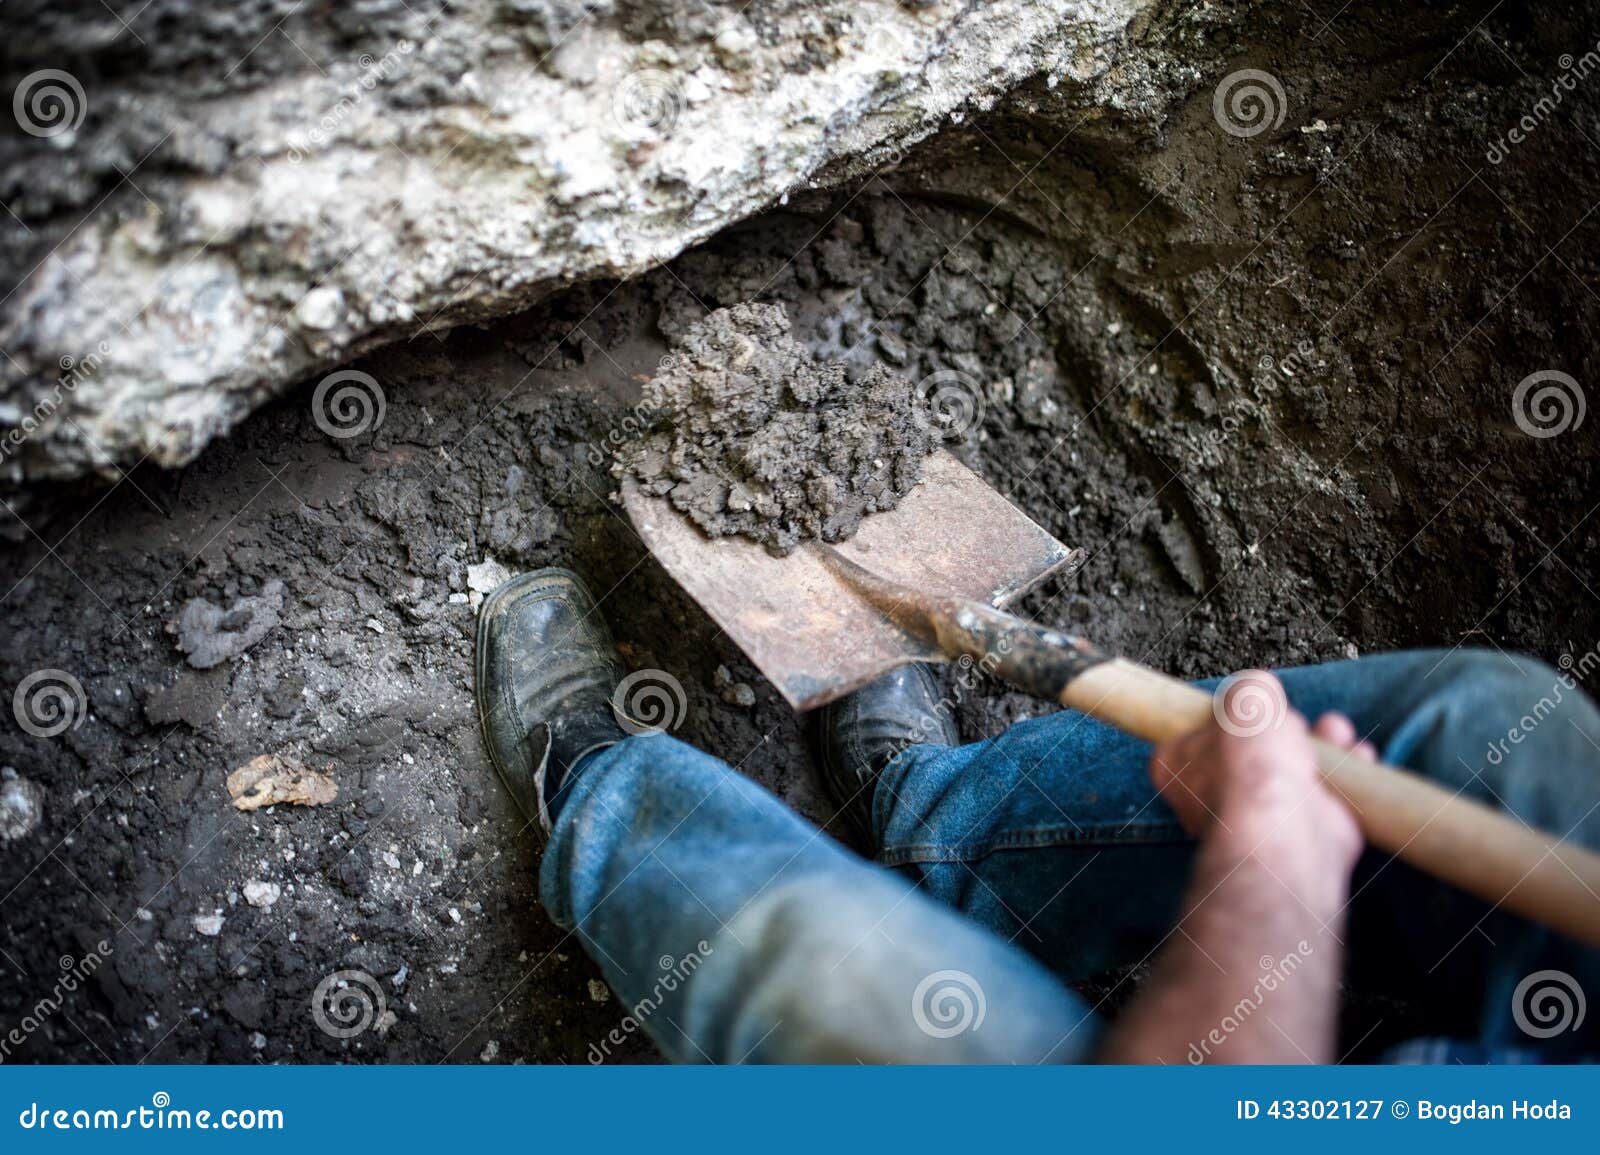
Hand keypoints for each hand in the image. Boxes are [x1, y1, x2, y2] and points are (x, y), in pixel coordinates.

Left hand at [1149, 674, 1366, 903]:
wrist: (1287, 834)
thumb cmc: (1251, 770)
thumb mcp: (1246, 699)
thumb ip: (1251, 688)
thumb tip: (1261, 690)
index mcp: (1180, 764)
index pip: (1197, 730)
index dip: (1230, 713)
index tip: (1250, 705)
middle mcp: (1214, 794)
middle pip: (1254, 745)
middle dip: (1285, 726)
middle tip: (1293, 722)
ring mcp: (1261, 815)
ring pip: (1295, 766)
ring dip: (1322, 743)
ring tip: (1332, 731)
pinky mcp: (1306, 830)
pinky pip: (1329, 792)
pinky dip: (1346, 771)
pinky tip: (1356, 755)